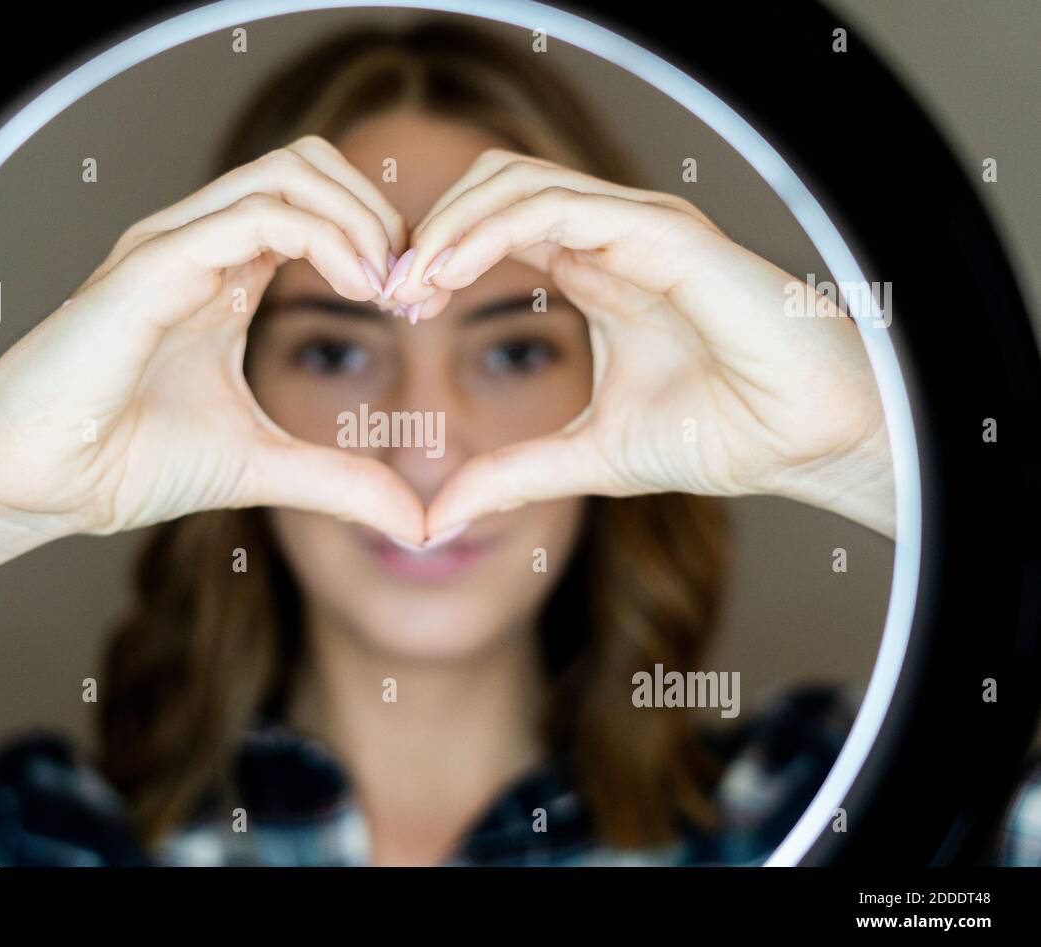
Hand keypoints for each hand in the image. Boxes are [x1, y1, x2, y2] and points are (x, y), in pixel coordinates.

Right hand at [0, 137, 423, 619]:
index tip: (417, 304)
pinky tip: (359, 288)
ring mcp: (171, 246)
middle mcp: (197, 245)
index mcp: (221, 275)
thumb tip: (417, 520)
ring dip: (360, 219)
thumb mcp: (263, 468)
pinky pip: (254, 215)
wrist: (39, 488)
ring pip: (288, 173)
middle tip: (412, 286)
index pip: (315, 205)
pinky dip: (324, 237)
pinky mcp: (150, 267)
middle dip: (378, 213)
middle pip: (310, 165)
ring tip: (389, 286)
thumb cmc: (124, 464)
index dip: (379, 238)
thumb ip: (341, 482)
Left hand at [383, 149, 894, 537]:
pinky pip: (556, 204)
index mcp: (597, 273)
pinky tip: (448, 272)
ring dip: (449, 224)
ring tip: (410, 281)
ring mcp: (638, 227)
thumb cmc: (725, 436)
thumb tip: (438, 516)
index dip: (439, 257)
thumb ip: (512, 475)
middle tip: (389, 287)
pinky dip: (489, 228)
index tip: (396, 305)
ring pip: (516, 180)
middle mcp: (613, 238)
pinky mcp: (662, 232)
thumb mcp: (588, 459)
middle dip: (431, 230)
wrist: (806, 442)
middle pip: (495, 188)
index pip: (498, 229)